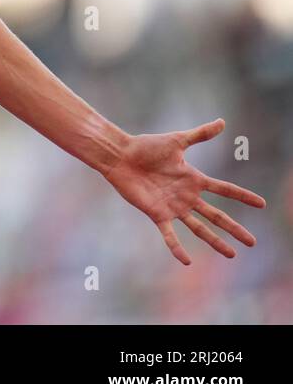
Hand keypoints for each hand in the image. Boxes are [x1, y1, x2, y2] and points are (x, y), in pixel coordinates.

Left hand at [101, 118, 265, 264]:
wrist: (121, 155)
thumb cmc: (146, 146)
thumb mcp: (177, 140)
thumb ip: (200, 134)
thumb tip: (223, 122)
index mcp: (194, 179)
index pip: (224, 189)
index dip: (242, 196)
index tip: (261, 204)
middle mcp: (187, 196)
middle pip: (216, 215)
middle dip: (234, 228)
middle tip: (252, 242)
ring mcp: (173, 207)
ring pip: (199, 228)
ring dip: (215, 241)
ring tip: (231, 254)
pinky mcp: (156, 213)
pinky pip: (169, 234)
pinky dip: (177, 247)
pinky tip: (186, 261)